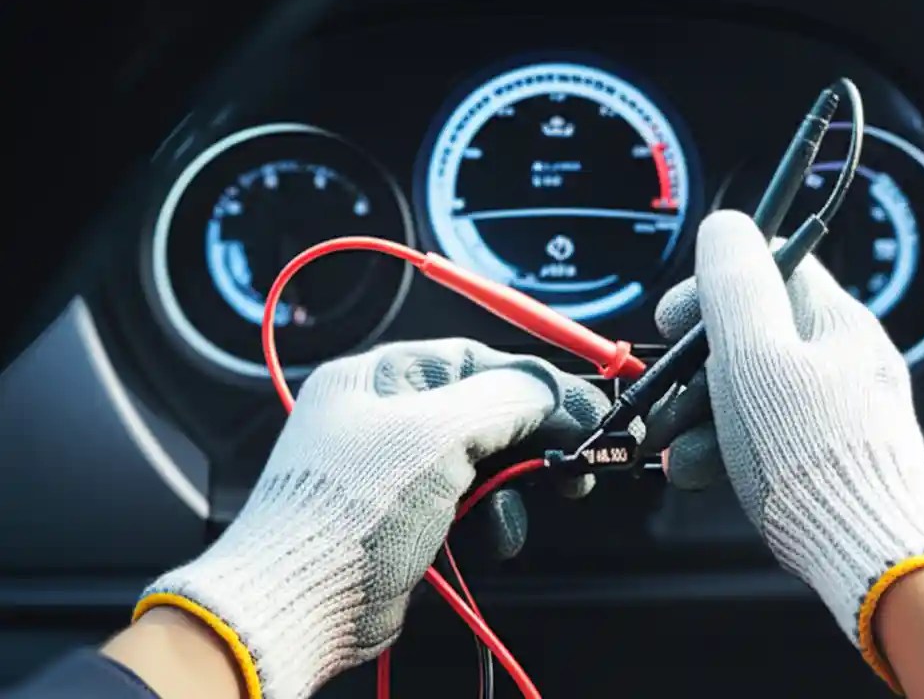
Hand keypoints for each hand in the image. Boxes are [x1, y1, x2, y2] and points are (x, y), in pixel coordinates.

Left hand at [133, 339, 608, 698]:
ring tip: (505, 517)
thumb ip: (506, 398)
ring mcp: (396, 472)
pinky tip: (486, 538)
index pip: (478, 359)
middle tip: (577, 463)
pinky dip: (489, 522)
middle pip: (488, 412)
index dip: (537, 383)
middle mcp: (387, 417)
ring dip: (511, 490)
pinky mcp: (407, 520)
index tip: (585, 407)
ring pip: (486, 464)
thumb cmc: (349, 510)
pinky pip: (470, 506)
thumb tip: (550, 391)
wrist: (299, 604)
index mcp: (382, 376)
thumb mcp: (438, 433)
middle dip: (533, 441)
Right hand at [646, 210, 923, 689]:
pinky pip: (770, 435)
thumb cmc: (810, 456)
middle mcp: (846, 359)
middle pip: (752, 337)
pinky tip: (706, 471)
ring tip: (680, 454)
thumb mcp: (754, 356)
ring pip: (755, 392)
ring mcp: (843, 410)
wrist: (868, 556)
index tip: (673, 319)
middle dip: (696, 370)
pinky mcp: (833, 457)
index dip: (712, 287)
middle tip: (667, 400)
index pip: (770, 268)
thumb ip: (734, 284)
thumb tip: (727, 223)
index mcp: (836, 322)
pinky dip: (731, 447)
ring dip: (703, 417)